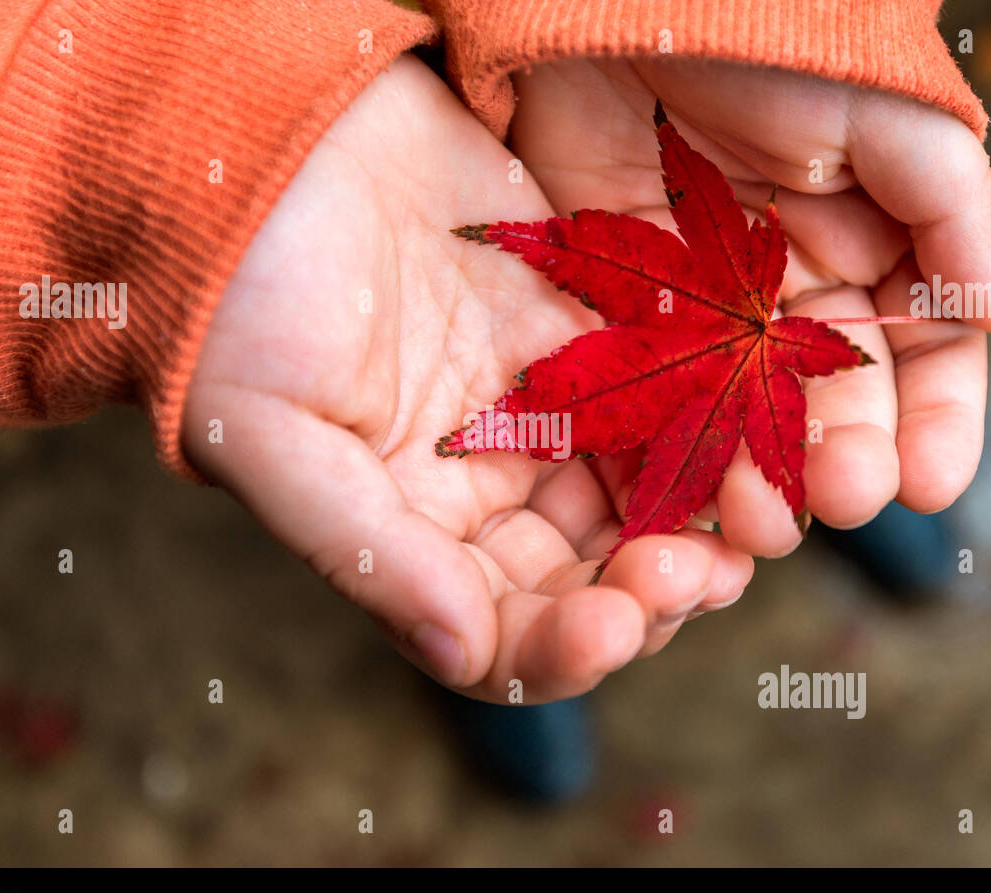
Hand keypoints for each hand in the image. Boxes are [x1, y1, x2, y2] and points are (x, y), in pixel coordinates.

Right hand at [182, 56, 752, 703]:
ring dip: (701, 521)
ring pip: (647, 498)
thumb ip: (366, 552)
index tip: (612, 625)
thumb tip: (463, 652)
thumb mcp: (272, 432)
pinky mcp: (588, 332)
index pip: (502, 634)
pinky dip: (712, 420)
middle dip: (652, 593)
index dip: (564, 649)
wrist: (275, 141)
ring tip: (747, 512)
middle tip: (696, 570)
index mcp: (411, 533)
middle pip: (593, 579)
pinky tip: (750, 421)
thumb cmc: (240, 293)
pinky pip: (670, 394)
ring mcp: (545, 411)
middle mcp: (485, 488)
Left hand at [509, 58, 990, 556]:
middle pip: (831, 407)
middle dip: (843, 464)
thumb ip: (953, 216)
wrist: (638, 2)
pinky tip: (681, 498)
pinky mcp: (629, 312)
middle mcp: (794, 294)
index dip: (931, 425)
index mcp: (873, 251)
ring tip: (761, 522)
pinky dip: (667, 453)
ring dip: (759, 479)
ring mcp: (709, 311)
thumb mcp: (892, 118)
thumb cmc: (781, 40)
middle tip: (839, 504)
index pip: (920, 359)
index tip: (928, 486)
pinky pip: (654, 398)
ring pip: (744, 421)